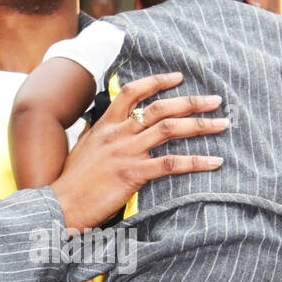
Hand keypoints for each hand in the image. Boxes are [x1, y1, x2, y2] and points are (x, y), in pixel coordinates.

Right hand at [51, 72, 227, 232]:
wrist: (60, 204)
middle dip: (192, 102)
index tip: (179, 77)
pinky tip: (214, 162)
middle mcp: (118, 133)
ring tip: (222, 124)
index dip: (158, 81)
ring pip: (170, 129)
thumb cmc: (71, 181)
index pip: (133, 92)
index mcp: (106, 125)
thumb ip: (96, 134)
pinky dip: (196, 162)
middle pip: (161, 108)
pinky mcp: (133, 174)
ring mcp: (127, 152)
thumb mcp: (82, 149)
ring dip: (200, 125)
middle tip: (215, 101)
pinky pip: (172, 164)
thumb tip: (100, 125)